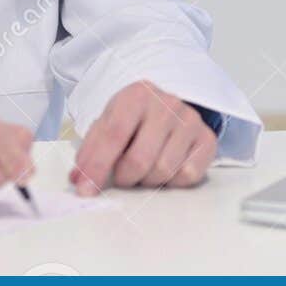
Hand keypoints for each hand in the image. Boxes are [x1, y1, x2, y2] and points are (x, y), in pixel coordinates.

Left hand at [70, 80, 215, 194]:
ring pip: (163, 170)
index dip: (97, 166)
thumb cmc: (133, 119)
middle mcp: (166, 104)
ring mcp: (190, 121)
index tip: (85, 189)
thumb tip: (78, 180)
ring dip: (147, 180)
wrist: (167, 105)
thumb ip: (90, 150)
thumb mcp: (108, 123)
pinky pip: (188, 175)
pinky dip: (172, 181)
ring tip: (144, 169)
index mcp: (136, 95)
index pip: (113, 135)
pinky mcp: (207, 139)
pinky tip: (166, 167)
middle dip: (124, 177)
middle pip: (139, 159)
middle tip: (121, 176)